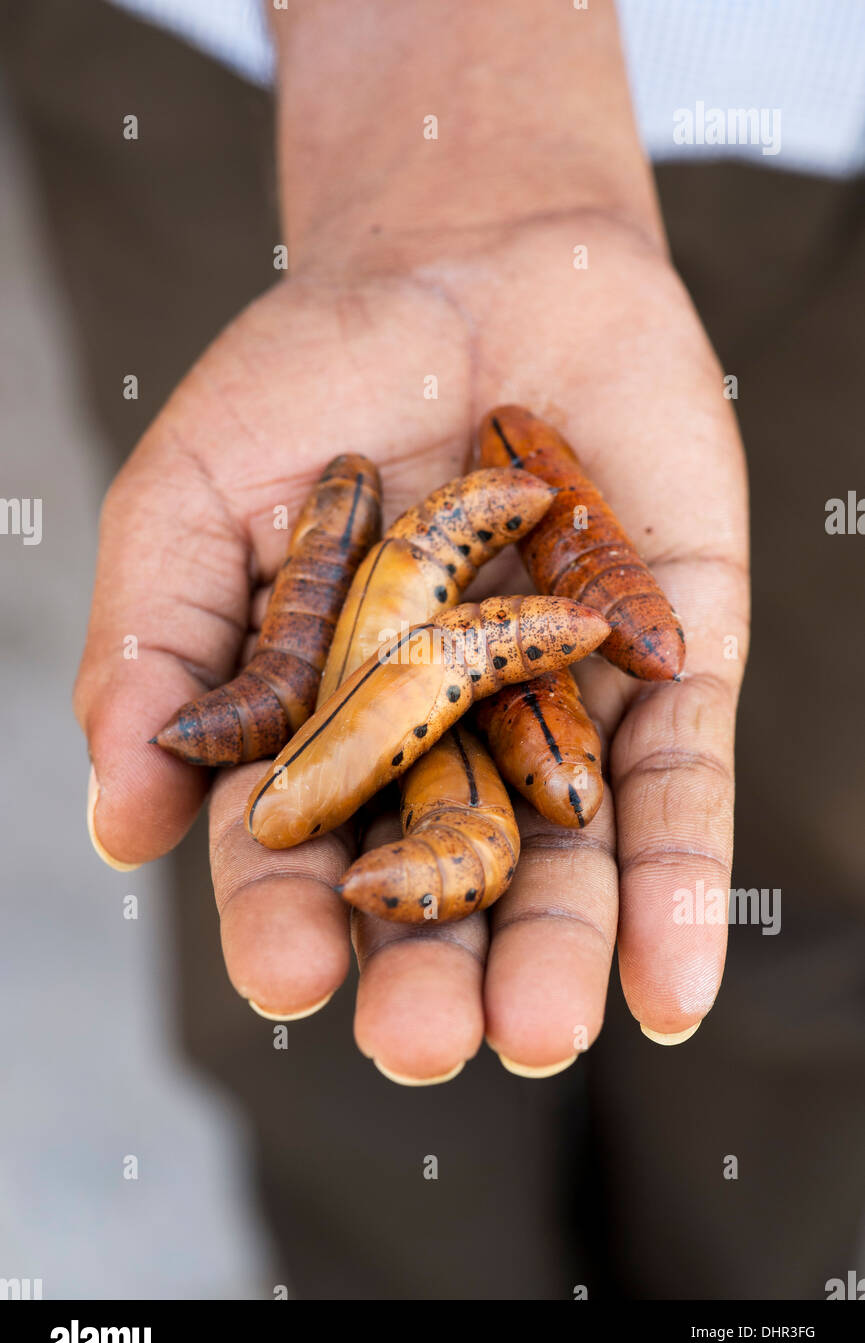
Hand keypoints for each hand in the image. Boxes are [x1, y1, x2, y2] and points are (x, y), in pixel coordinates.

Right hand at [74, 211, 747, 1080]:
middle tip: (428, 1043)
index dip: (286, 914)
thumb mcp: (193, 501)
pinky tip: (674, 987)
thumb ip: (153, 656)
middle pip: (440, 879)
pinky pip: (680, 782)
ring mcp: (562, 705)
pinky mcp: (668, 659)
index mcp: (324, 724)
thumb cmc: (309, 377)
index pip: (299, 846)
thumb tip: (121, 824)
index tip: (288, 978)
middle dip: (434, 966)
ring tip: (545, 1033)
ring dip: (561, 949)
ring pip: (565, 857)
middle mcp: (448, 740)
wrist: (465, 252)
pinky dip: (681, 879)